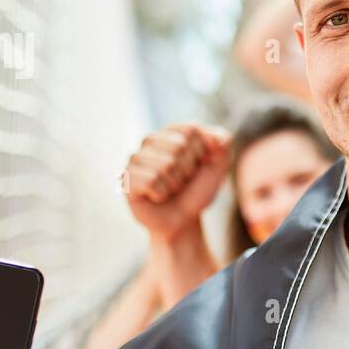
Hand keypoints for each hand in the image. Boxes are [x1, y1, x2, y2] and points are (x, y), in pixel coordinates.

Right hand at [123, 123, 231, 241]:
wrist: (183, 219)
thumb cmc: (197, 189)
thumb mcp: (218, 165)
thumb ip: (223, 142)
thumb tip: (214, 138)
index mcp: (171, 131)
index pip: (192, 129)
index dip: (201, 152)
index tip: (197, 165)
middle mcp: (149, 140)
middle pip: (179, 146)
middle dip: (188, 170)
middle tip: (182, 180)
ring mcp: (135, 158)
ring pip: (166, 164)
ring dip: (175, 183)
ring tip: (170, 188)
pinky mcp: (126, 178)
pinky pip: (151, 180)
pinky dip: (161, 193)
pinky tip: (157, 196)